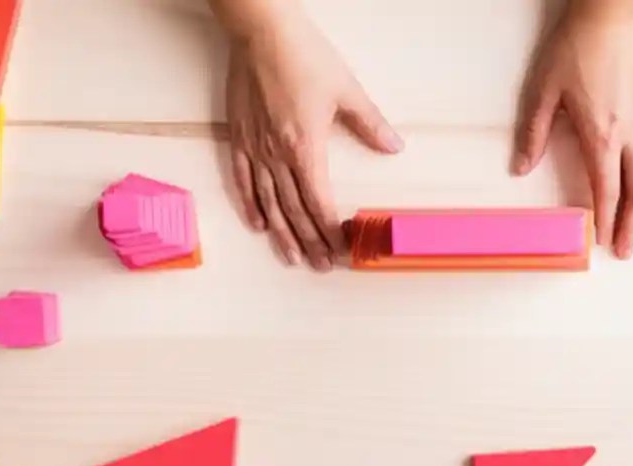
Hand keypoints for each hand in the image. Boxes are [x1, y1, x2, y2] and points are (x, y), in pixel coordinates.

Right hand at [217, 2, 402, 269]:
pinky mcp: (238, 137)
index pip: (319, 201)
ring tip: (294, 258)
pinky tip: (259, 225)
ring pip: (268, 202)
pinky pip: (242, 180)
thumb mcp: (346, 90)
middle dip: (310, 241)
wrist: (260, 31)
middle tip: (323, 266)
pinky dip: (251, 205)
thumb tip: (393, 147)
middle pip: (294, 209)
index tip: (342, 250)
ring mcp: (255, 147)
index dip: (330, 230)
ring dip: (282, 234)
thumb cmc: (303, 57)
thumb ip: (370, 124)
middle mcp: (277, 154)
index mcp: (305, 146)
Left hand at [513, 2, 632, 258]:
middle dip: (631, 226)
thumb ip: (534, 133)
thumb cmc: (577, 49)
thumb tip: (521, 167)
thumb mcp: (544, 90)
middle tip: (625, 249)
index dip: (605, 220)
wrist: (611, 16)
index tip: (602, 240)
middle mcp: (631, 135)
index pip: (606, 190)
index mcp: (601, 135)